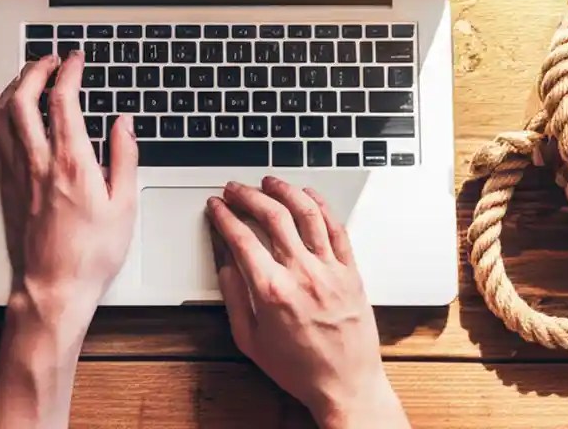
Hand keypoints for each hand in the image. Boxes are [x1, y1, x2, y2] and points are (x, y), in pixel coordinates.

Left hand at [0, 51, 138, 324]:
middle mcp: (39, 162)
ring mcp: (18, 173)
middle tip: (51, 60)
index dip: (69, 71)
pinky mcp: (7, 186)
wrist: (54, 288)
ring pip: (2, 115)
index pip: (64, 100)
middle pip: (24, 99)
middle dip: (36, 69)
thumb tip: (123, 125)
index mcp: (72, 163)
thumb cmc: (91, 254)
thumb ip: (124, 157)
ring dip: (13, 86)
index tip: (76, 59)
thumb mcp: (125, 205)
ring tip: (27, 74)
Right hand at [206, 177, 407, 428]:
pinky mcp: (351, 271)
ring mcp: (330, 270)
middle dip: (248, 195)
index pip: (241, 238)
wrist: (345, 384)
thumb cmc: (299, 368)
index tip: (216, 207)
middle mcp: (302, 274)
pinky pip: (336, 228)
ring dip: (284, 191)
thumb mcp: (250, 340)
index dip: (224, 216)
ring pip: (306, 213)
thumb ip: (234, 298)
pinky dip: (321, 206)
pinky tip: (308, 197)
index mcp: (272, 291)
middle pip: (272, 216)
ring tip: (269, 182)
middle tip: (235, 189)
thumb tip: (226, 265)